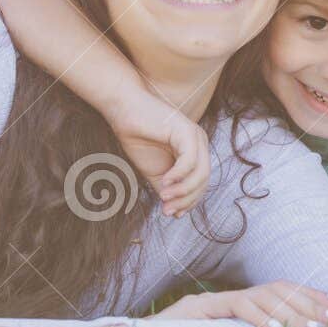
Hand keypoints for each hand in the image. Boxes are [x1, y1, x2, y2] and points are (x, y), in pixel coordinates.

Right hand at [104, 84, 211, 216]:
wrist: (123, 112)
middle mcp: (200, 143)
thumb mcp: (155, 171)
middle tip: (167, 210)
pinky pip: (189, 161)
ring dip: (183, 191)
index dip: (189, 202)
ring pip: (200, 173)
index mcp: (195, 152)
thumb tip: (174, 210)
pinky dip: (178, 176)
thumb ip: (167, 188)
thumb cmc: (138, 138)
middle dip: (186, 200)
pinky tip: (164, 183)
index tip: (172, 214)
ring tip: (164, 198)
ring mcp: (196, 136)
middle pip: (203, 180)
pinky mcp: (187, 131)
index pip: (201, 183)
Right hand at [150, 281, 327, 326]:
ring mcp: (215, 299)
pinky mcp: (201, 308)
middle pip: (279, 290)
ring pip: (262, 297)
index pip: (283, 292)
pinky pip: (235, 307)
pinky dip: (258, 318)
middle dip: (311, 304)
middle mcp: (231, 295)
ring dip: (292, 313)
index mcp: (239, 303)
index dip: (313, 297)